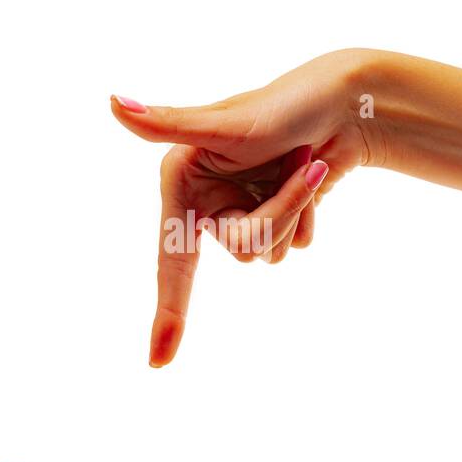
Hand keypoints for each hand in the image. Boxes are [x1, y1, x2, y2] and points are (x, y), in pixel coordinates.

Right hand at [110, 47, 392, 364]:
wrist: (347, 99)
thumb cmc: (284, 102)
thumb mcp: (223, 123)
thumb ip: (168, 122)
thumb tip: (114, 102)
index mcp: (182, 183)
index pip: (172, 261)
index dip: (168, 312)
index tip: (159, 362)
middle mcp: (207, 200)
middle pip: (241, 253)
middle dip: (274, 214)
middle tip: (295, 164)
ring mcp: (242, 209)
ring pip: (270, 253)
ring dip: (294, 210)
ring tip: (304, 163)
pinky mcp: (276, 214)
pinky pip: (295, 247)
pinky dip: (309, 216)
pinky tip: (313, 178)